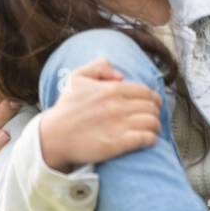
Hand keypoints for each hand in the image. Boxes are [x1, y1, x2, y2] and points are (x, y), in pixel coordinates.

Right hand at [38, 58, 162, 172]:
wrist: (52, 137)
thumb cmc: (66, 108)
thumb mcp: (77, 77)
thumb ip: (99, 66)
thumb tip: (120, 74)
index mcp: (111, 89)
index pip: (146, 91)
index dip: (154, 98)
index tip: (154, 105)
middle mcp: (117, 105)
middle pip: (152, 107)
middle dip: (156, 112)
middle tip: (153, 117)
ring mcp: (118, 124)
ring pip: (152, 122)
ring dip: (156, 126)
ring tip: (153, 129)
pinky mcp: (116, 144)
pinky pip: (145, 138)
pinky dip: (151, 139)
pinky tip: (148, 140)